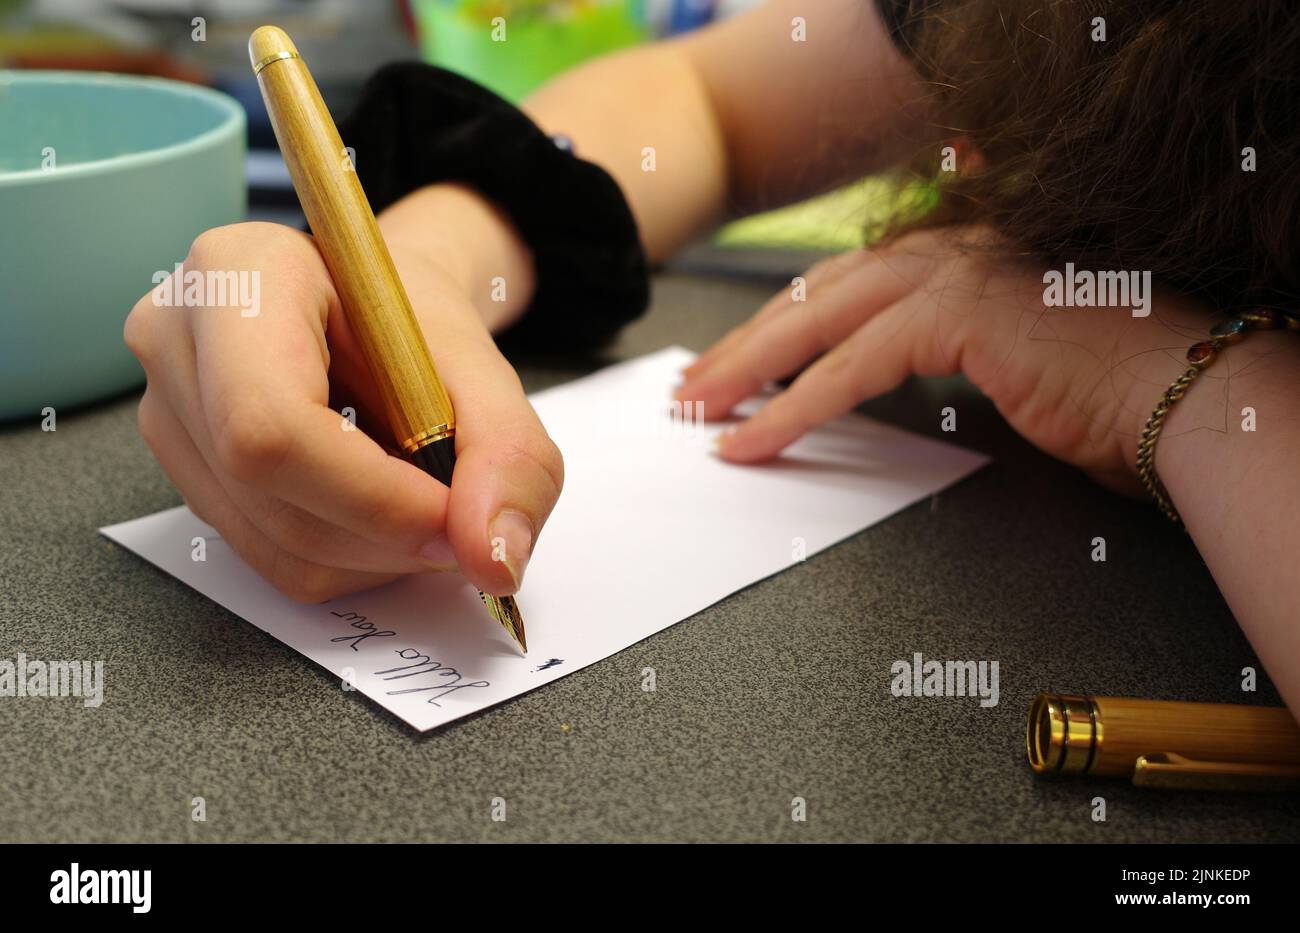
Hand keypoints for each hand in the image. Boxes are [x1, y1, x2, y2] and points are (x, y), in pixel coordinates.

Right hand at [124, 221, 561, 601]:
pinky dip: (350, 559)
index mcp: (240, 272)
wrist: (381, 314)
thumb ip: (511, 456)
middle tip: (459, 516)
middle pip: (267, 490)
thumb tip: (494, 555)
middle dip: (386, 531)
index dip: (370, 495)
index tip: (451, 516)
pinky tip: (378, 509)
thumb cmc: (418, 324)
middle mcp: (175, 336)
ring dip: (376, 553)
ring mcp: (165, 410)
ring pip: (274, 544)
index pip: (271, 422)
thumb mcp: (487, 369)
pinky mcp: (184, 471)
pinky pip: (270, 562)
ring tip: (421, 495)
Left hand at [677, 225, 1219, 492]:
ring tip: (700, 413)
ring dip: (747, 373)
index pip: (839, 289)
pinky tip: (750, 439)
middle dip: (743, 347)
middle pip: (812, 298)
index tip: (731, 364)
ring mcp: (950, 271)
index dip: (776, 328)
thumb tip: (863, 381)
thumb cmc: (1102, 391)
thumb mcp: (992, 365)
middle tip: (692, 389)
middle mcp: (945, 250)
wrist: (1179, 393)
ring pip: (816, 325)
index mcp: (952, 255)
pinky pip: (846, 369)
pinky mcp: (955, 311)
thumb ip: (930, 357)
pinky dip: (789, 409)